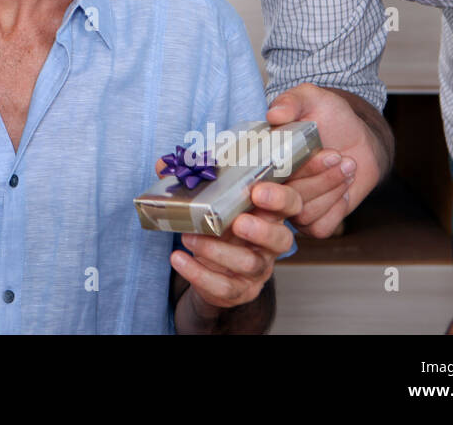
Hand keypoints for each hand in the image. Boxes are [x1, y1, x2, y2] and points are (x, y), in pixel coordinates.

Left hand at [171, 181, 301, 312]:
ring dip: (218, 251)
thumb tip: (163, 163)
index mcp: (268, 215)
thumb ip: (192, 182)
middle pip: (281, 239)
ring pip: (249, 264)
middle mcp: (269, 244)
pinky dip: (198, 273)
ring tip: (190, 238)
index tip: (257, 191)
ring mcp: (257, 269)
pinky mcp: (239, 290)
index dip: (279, 198)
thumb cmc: (218, 228)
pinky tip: (179, 259)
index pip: (290, 203)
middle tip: (238, 222)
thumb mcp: (211, 203)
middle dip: (261, 230)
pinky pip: (224, 286)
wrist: (212, 270)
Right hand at [267, 83, 386, 237]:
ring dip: (330, 186)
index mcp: (260, 162)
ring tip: (347, 162)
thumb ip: (291, 101)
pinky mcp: (315, 224)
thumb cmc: (330, 117)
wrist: (360, 139)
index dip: (268, 182)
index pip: (255, 182)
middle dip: (311, 180)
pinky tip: (345, 183)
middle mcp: (272, 189)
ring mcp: (293, 209)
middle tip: (334, 155)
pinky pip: (320, 226)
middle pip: (281, 200)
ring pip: (303, 213)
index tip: (292, 166)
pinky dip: (336, 205)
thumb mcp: (311, 98)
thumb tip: (274, 115)